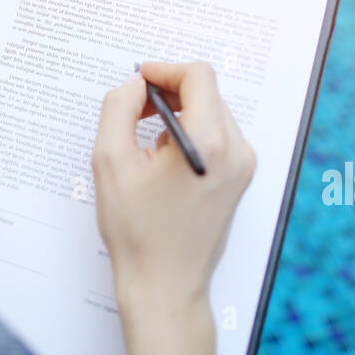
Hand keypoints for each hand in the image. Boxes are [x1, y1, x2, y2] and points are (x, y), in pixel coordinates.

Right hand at [91, 61, 255, 354]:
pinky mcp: (241, 178)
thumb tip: (134, 85)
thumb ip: (118, 109)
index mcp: (208, 143)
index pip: (198, 76)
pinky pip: (218, 135)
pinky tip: (165, 159)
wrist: (164, 284)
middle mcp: (236, 151)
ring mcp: (243, 166)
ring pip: (213, 112)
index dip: (165, 70)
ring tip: (148, 141)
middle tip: (135, 110)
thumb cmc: (138, 233)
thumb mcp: (111, 162)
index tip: (141, 80)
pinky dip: (192, 132)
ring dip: (180, 112)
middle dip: (170, 92)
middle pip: (207, 92)